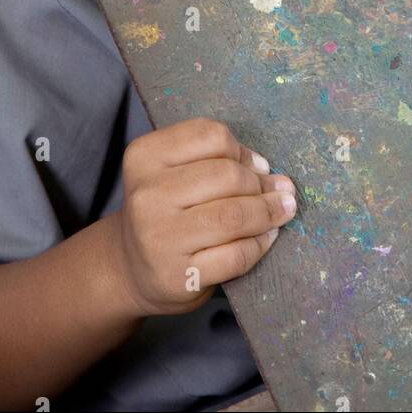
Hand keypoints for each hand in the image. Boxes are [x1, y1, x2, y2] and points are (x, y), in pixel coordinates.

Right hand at [112, 117, 296, 316]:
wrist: (130, 268)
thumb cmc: (163, 211)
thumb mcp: (172, 171)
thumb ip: (215, 161)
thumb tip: (271, 175)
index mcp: (145, 156)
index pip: (211, 136)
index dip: (242, 151)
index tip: (257, 166)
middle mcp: (147, 194)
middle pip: (227, 175)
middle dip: (261, 184)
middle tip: (278, 192)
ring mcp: (160, 237)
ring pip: (234, 215)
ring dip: (268, 212)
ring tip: (281, 210)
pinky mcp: (178, 276)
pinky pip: (236, 255)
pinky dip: (260, 244)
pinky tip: (266, 237)